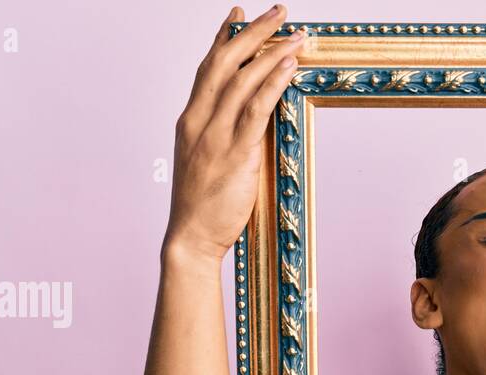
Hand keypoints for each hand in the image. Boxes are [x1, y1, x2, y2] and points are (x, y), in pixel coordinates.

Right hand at [163, 5, 309, 261]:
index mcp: (190, 121)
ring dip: (271, 52)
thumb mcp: (208, 162)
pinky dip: (272, 84)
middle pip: (225, 62)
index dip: (224, 36)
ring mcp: (215, 137)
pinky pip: (255, 110)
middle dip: (252, 32)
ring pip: (242, 81)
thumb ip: (226, 136)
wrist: (189, 240)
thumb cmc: (201, 207)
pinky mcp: (234, 155)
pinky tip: (288, 67)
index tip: (239, 12)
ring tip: (296, 34)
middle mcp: (199, 121)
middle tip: (277, 11)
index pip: (208, 67)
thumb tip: (256, 118)